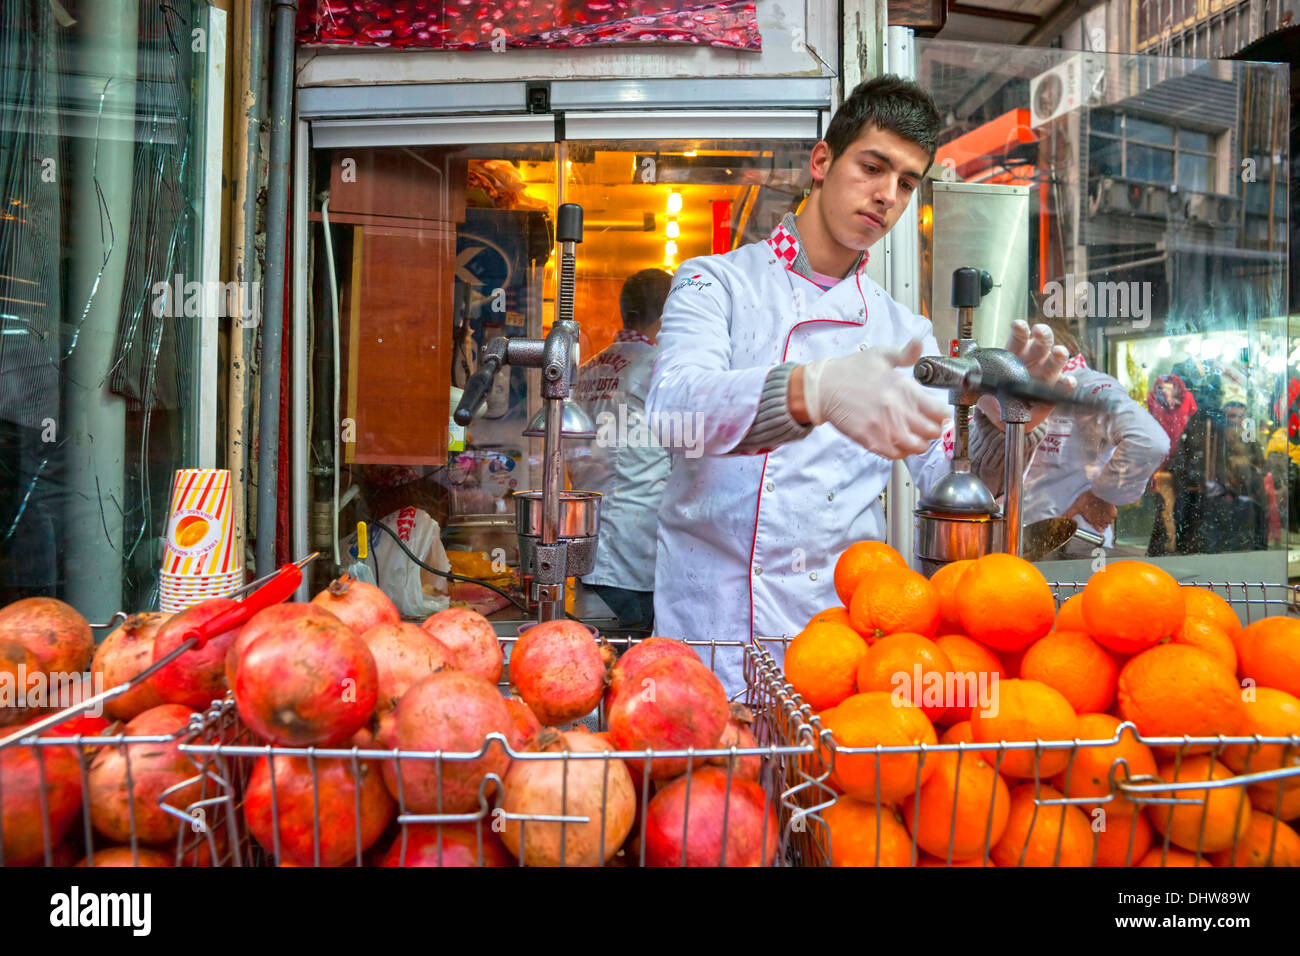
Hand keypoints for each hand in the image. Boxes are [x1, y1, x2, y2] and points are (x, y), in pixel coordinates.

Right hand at [799, 339, 948, 458]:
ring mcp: (885, 428)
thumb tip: (919, 344)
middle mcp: (898, 410)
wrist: (824, 388)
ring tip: (916, 437)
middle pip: (932, 432)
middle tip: (929, 427)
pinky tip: (900, 444)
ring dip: (920, 443)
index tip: (941, 416)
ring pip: (917, 447)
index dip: (943, 416)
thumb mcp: (880, 355)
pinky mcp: (871, 440)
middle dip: (934, 430)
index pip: (939, 412)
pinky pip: (896, 455)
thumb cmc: (851, 371)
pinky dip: (902, 452)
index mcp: (904, 389)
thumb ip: (905, 354)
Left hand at [976, 320, 1073, 428]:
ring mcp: (1046, 372)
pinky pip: (1062, 385)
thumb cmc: (998, 396)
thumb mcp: (986, 393)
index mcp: (1015, 353)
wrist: (1006, 415)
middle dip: (1042, 334)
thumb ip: (983, 390)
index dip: (1020, 329)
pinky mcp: (1054, 388)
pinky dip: (1066, 383)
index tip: (1018, 325)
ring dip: (1058, 354)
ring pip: (1056, 359)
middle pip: (1042, 341)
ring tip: (1058, 352)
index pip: (1019, 337)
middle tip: (1039, 332)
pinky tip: (1067, 382)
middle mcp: (1033, 358)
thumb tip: (975, 390)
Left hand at [1065, 490, 1116, 531]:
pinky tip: (1107, 509)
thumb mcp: (1076, 506)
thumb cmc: (1088, 499)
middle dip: (1101, 523)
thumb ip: (1069, 514)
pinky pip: (1114, 516)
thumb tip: (1060, 519)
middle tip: (1099, 516)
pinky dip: (1111, 514)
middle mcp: (1101, 521)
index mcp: (1093, 521)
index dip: (1097, 527)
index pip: (1098, 530)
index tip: (1096, 522)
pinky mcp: (1114, 512)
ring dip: (1106, 519)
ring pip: (1109, 522)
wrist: (1100, 492)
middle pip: (1104, 526)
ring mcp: (1108, 517)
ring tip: (1103, 512)